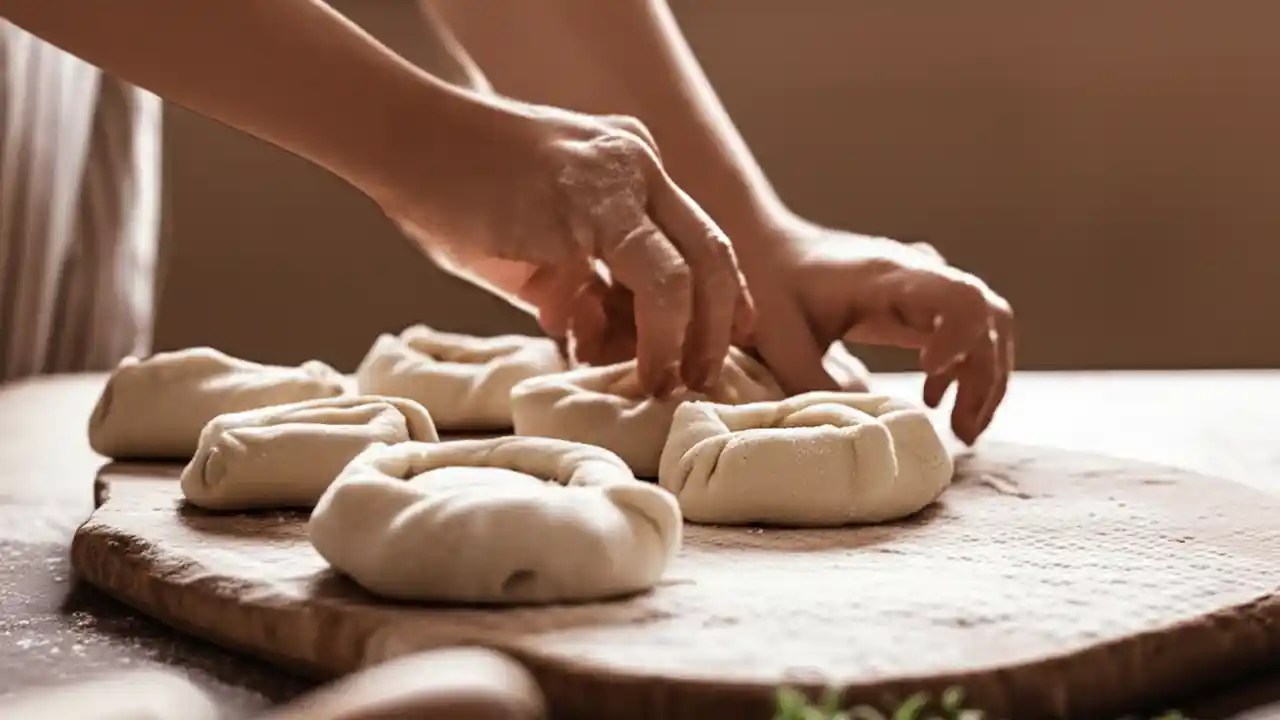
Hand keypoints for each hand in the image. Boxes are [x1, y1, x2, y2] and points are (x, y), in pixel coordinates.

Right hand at [377, 98, 752, 394]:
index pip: (692, 240)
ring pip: (695, 270)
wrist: (400, 140)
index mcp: (627, 168)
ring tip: (662, 385)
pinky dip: (653, 335)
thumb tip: (595, 339)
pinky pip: (656, 282)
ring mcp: (623, 179)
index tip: (715, 347)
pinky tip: (630, 367)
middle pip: (712, 253)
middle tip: (700, 379)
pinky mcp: (597, 205)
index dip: (715, 301)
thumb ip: (570, 286)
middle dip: (717, 327)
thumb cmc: (448, 191)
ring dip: (686, 340)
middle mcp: (638, 164)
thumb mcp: (528, 246)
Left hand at [738, 217, 1014, 443]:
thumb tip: (853, 436)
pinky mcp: (918, 302)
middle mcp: (918, 274)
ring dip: (981, 380)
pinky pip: (965, 331)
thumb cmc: (770, 283)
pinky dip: (963, 369)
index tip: (929, 374)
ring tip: (960, 430)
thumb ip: (814, 386)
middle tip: (961, 432)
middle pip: (988, 318)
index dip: (962, 340)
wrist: (768, 244)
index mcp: (888, 276)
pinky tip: (933, 400)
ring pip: (986, 327)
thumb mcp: (781, 340)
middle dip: (984, 379)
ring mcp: (923, 285)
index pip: (960, 297)